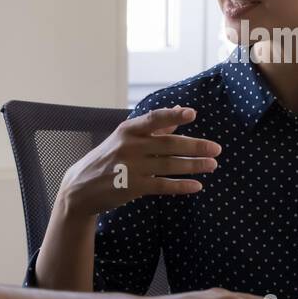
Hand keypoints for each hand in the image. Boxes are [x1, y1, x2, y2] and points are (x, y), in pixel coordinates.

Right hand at [56, 106, 220, 218]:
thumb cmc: (108, 158)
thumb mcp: (125, 138)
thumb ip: (154, 126)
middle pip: (168, 144)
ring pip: (169, 165)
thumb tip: (179, 110)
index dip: (173, 116)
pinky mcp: (133, 187)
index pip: (153, 119)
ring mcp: (131, 168)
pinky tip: (196, 186)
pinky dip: (181, 186)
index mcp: (128, 130)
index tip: (192, 114)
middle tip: (216, 149)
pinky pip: (162, 186)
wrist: (81, 188)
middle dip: (195, 146)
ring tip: (212, 165)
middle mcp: (130, 146)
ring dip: (193, 165)